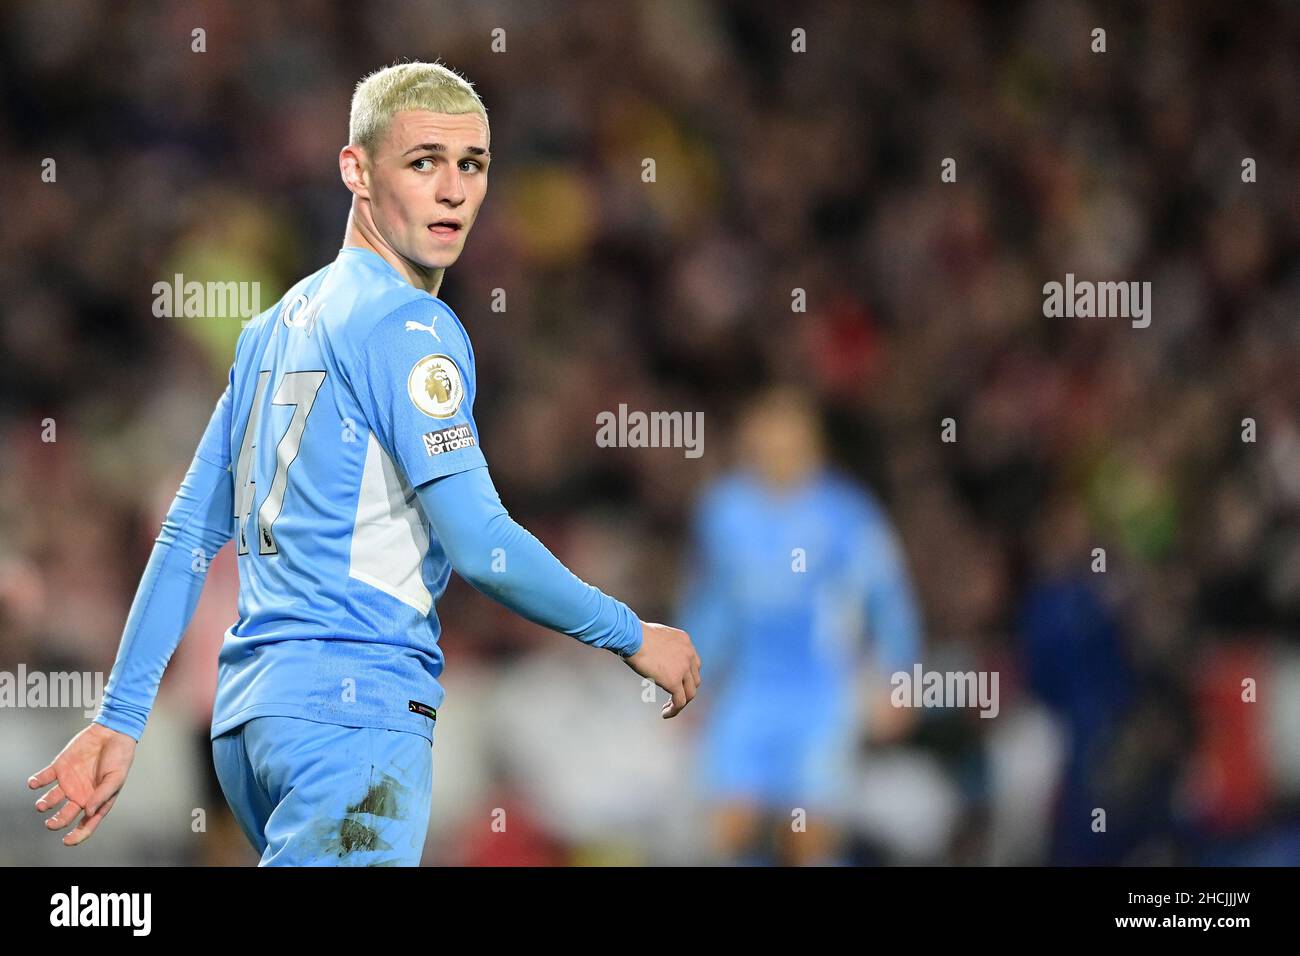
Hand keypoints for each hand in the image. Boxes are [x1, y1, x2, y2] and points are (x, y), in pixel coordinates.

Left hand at [28, 722, 136, 846]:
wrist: (112, 731)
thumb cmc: (120, 756)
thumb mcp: (117, 777)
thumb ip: (103, 795)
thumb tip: (88, 813)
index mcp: (96, 800)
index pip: (86, 823)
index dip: (77, 835)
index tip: (67, 840)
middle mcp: (80, 794)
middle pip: (65, 815)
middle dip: (56, 822)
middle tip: (51, 823)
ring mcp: (69, 781)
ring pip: (51, 799)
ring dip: (44, 804)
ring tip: (42, 805)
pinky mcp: (59, 767)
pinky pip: (44, 778)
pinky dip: (36, 781)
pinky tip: (34, 783)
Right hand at [622, 621, 701, 717]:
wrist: (632, 636)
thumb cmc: (634, 634)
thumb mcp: (655, 636)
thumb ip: (662, 646)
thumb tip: (654, 654)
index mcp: (685, 641)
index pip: (694, 663)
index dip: (687, 676)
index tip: (677, 683)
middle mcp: (688, 654)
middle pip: (695, 679)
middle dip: (686, 689)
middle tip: (673, 697)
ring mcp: (683, 668)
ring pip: (690, 693)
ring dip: (681, 702)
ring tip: (669, 708)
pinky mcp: (674, 681)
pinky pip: (680, 701)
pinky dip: (674, 710)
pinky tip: (665, 714)